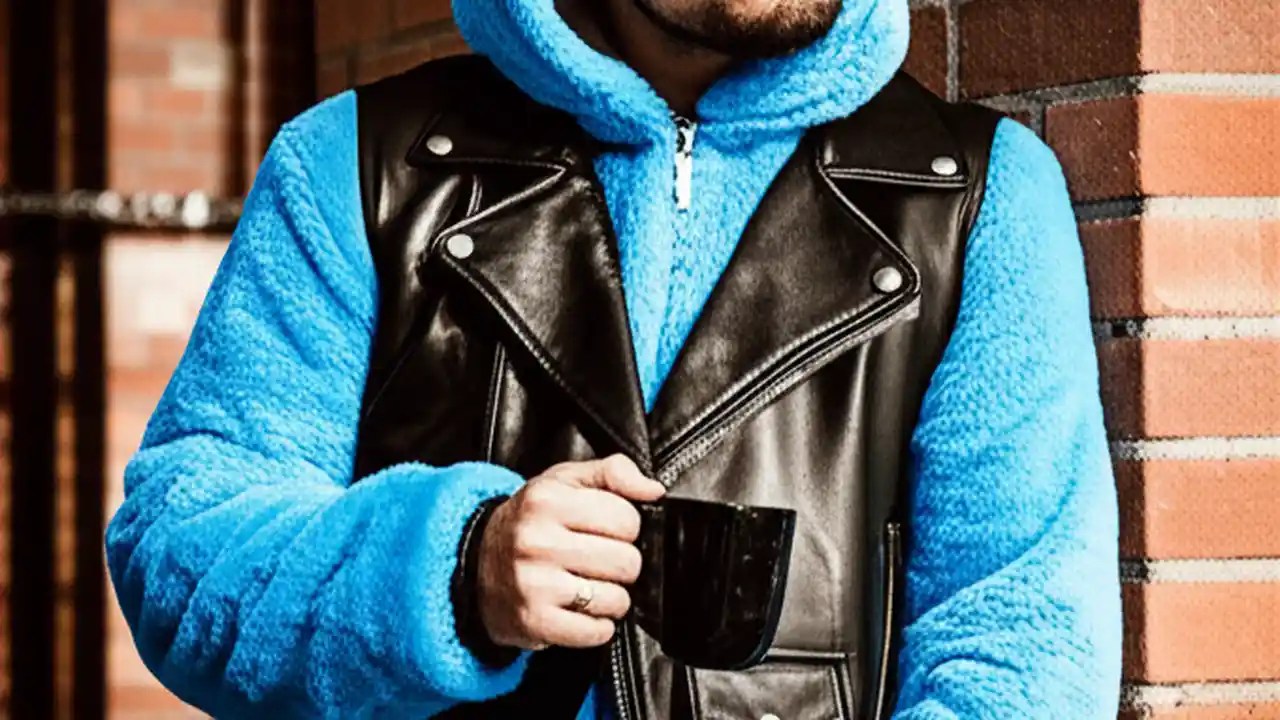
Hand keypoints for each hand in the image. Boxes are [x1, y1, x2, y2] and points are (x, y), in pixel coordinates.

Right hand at [477, 454, 665, 649]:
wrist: (476, 562)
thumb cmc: (529, 521)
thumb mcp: (563, 482)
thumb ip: (612, 473)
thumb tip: (652, 490)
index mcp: (547, 500)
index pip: (626, 518)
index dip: (626, 526)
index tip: (609, 530)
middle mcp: (537, 541)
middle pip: (626, 561)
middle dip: (623, 564)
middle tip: (601, 561)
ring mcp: (534, 584)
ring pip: (616, 598)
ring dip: (613, 597)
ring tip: (590, 585)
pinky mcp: (534, 622)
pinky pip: (597, 632)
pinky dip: (598, 626)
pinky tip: (581, 609)